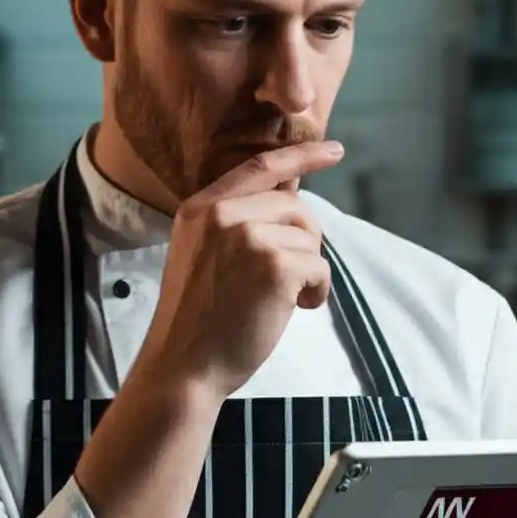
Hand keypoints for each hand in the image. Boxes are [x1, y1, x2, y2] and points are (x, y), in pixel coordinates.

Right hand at [131, 141, 344, 398]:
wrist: (183, 367)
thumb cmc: (197, 321)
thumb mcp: (201, 254)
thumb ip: (235, 224)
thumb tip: (290, 202)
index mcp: (200, 208)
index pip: (260, 168)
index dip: (302, 155)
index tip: (334, 150)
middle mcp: (222, 215)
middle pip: (294, 207)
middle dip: (304, 241)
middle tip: (291, 278)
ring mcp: (248, 238)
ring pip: (309, 238)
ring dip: (308, 271)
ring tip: (285, 299)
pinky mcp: (274, 266)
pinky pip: (319, 266)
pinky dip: (317, 291)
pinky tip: (296, 309)